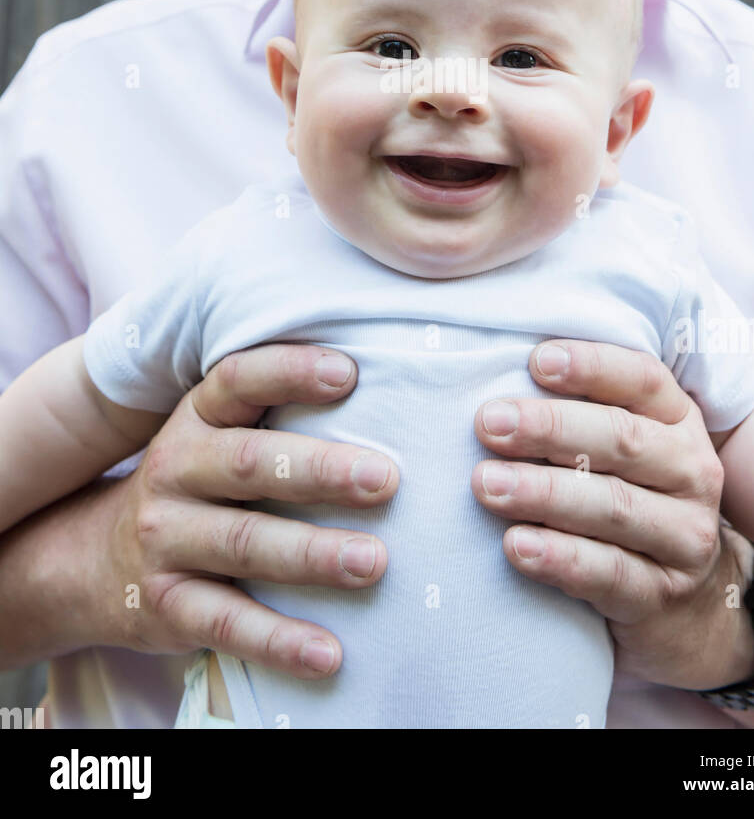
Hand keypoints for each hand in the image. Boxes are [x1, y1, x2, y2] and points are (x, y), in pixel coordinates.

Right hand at [99, 343, 397, 677]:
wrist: (95, 563)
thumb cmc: (196, 487)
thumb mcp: (217, 439)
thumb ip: (277, 416)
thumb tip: (386, 398)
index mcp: (196, 418)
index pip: (238, 382)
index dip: (289, 372)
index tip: (348, 373)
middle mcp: (175, 470)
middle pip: (249, 464)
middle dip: (320, 470)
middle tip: (384, 479)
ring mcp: (166, 540)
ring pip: (244, 543)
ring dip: (312, 554)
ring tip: (373, 561)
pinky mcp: (167, 606)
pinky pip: (227, 624)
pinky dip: (279, 641)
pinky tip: (328, 653)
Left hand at [471, 340, 753, 689]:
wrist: (689, 601)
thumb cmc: (630, 496)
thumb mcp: (623, 448)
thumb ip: (580, 411)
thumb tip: (501, 387)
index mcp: (679, 420)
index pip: (642, 380)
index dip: (592, 366)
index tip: (536, 361)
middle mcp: (692, 470)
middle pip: (622, 440)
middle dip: (550, 427)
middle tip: (489, 424)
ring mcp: (685, 535)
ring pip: (613, 507)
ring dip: (544, 493)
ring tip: (486, 484)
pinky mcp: (663, 594)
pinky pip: (609, 572)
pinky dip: (560, 557)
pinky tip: (516, 546)